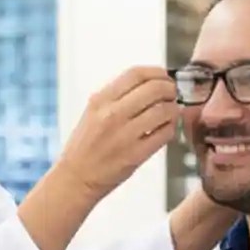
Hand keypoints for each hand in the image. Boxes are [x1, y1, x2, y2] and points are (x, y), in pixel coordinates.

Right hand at [53, 66, 179, 200]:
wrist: (76, 177)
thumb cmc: (85, 144)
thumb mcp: (92, 112)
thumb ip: (117, 96)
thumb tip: (148, 81)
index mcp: (101, 101)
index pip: (136, 74)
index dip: (156, 72)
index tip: (163, 77)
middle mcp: (112, 115)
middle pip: (155, 88)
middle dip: (170, 89)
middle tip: (171, 94)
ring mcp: (125, 135)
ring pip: (164, 110)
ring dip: (173, 108)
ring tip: (169, 112)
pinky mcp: (136, 155)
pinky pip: (165, 133)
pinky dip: (170, 127)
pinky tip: (165, 128)